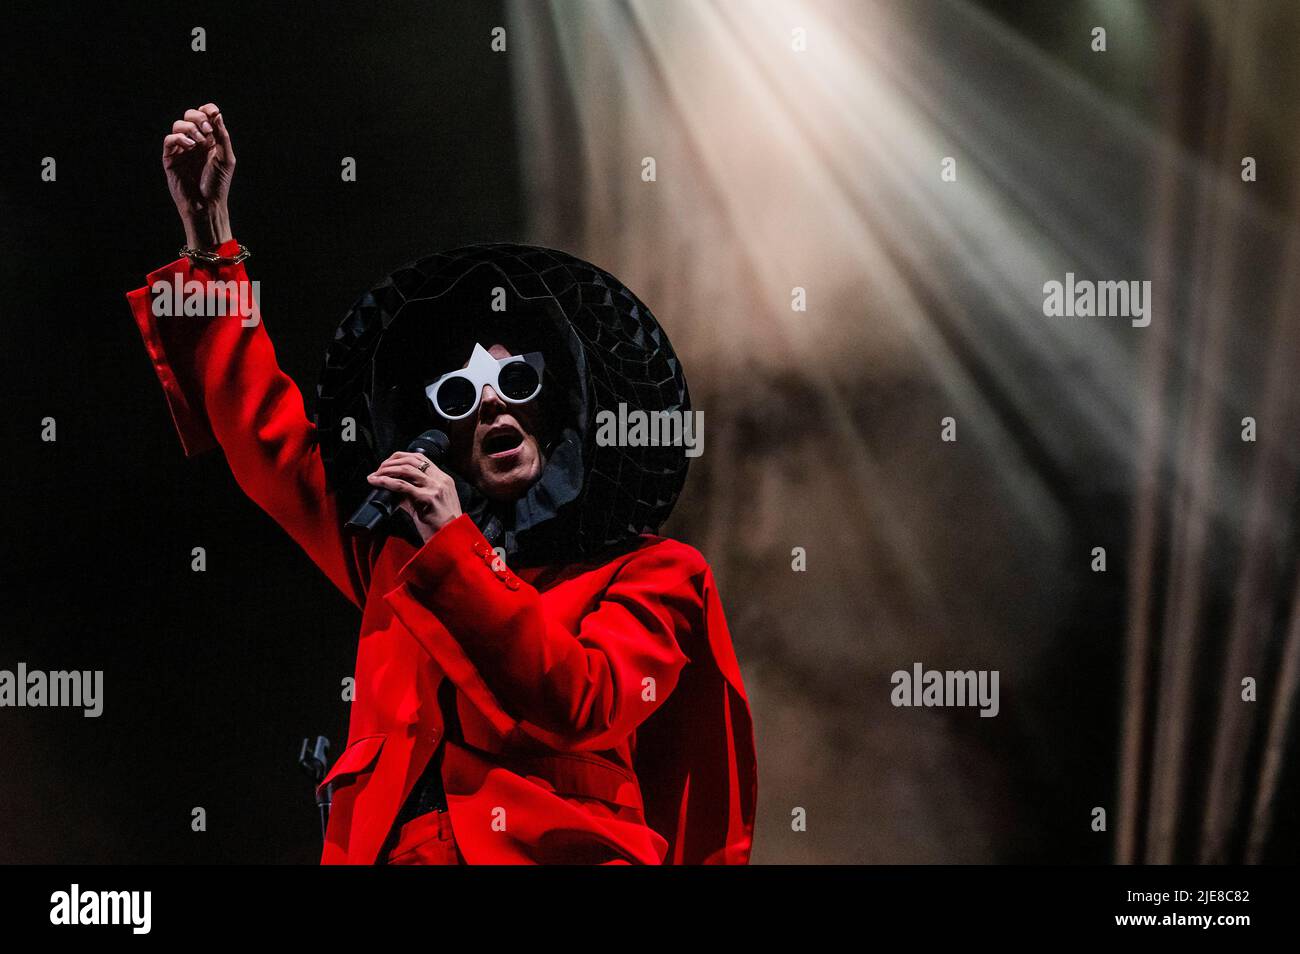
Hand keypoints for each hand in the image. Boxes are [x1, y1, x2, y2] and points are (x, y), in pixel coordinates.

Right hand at [162, 102, 234, 248]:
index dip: (208, 110)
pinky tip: (190, 147)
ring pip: (178, 124)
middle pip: (190, 115)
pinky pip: (169, 139)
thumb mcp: (226, 158)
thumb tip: (216, 114)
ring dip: (190, 129)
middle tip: (208, 133)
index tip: (212, 114)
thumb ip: (223, 136)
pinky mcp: (170, 158)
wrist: (207, 204)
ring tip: (199, 144)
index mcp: (210, 139)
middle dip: (199, 119)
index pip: (205, 115)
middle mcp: (195, 141)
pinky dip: (179, 138)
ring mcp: (182, 149)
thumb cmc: (218, 184)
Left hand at [366, 452, 462, 542]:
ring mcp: (435, 488)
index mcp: (443, 479)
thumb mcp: (430, 504)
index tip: (388, 463)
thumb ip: (413, 493)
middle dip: (391, 462)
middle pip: (412, 460)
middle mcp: (440, 480)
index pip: (421, 458)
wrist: (450, 539)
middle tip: (379, 470)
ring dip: (387, 470)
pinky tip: (378, 482)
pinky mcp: (427, 498)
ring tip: (376, 475)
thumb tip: (393, 487)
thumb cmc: (440, 525)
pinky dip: (387, 481)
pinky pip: (402, 485)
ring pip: (406, 469)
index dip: (401, 457)